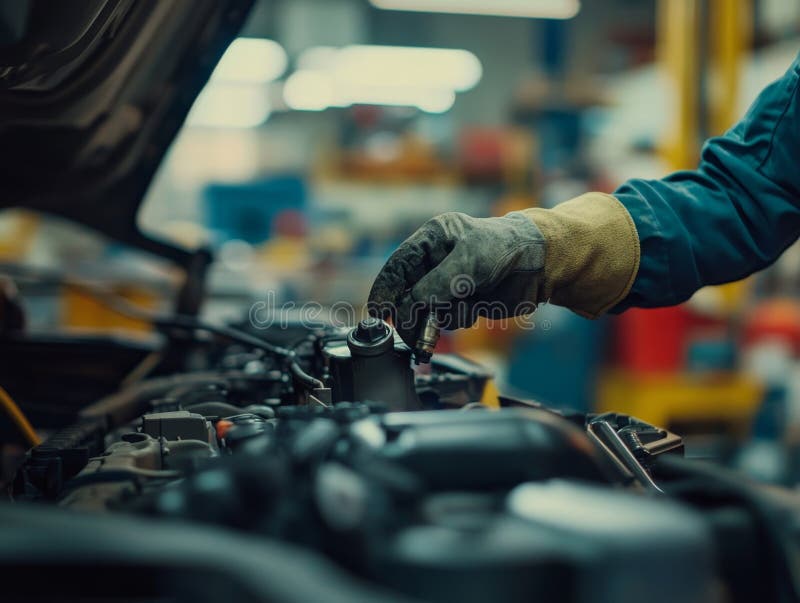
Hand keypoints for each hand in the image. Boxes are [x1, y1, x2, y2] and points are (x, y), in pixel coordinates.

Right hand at [368, 193, 640, 347]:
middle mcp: (435, 261)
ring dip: (435, 319)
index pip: (397, 266)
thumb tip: (410, 307)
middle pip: (407, 293)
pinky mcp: (462, 301)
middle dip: (410, 313)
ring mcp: (448, 283)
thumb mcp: (468, 262)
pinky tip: (473, 310)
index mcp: (432, 239)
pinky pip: (445, 319)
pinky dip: (455, 320)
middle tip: (413, 333)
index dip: (385, 290)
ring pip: (425, 310)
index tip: (378, 313)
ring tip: (458, 313)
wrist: (542, 265)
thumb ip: (436, 285)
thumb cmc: (506, 249)